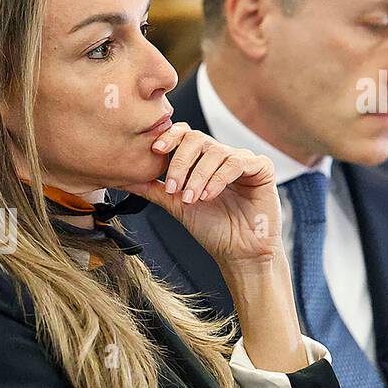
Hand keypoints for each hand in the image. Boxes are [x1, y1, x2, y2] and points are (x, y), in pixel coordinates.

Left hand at [118, 123, 282, 266]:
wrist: (238, 253)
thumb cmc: (212, 230)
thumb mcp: (176, 206)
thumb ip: (154, 189)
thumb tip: (125, 179)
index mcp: (202, 160)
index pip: (185, 135)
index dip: (170, 137)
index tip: (156, 150)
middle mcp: (222, 155)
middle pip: (197, 138)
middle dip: (181, 162)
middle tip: (173, 187)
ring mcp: (242, 160)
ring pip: (215, 151)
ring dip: (198, 175)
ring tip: (191, 198)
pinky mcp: (261, 168)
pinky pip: (237, 161)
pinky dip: (218, 178)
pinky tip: (209, 195)